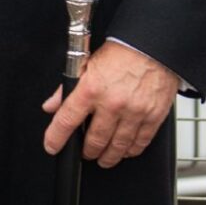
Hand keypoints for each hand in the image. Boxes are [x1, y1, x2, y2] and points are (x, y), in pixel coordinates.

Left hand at [42, 41, 177, 168]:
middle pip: (94, 141)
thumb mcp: (86, 64)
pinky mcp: (153, 116)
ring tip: (103, 158)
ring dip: (108, 157)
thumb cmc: (121, 53)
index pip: (66, 120)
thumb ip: (67, 89)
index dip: (56, 138)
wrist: (153, 46)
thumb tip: (52, 106)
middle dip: (87, 152)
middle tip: (86, 152)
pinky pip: (140, 143)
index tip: (52, 146)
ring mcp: (134, 112)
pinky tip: (125, 150)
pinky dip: (130, 151)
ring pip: (117, 147)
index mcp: (91, 89)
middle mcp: (112, 103)